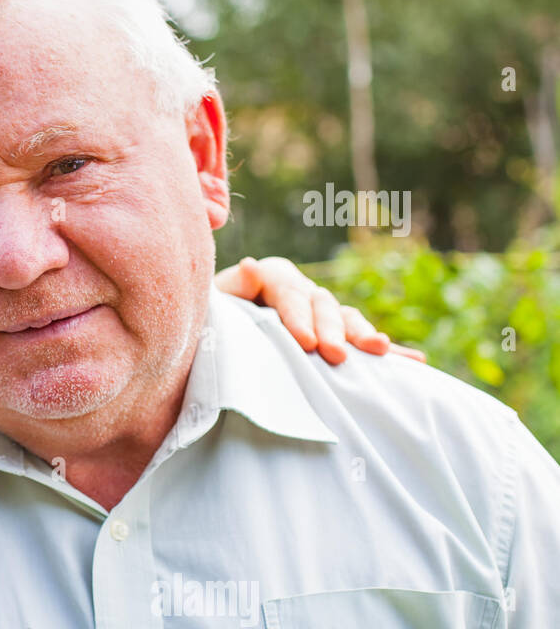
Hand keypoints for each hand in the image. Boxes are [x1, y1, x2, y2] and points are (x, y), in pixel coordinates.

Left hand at [214, 256, 426, 365]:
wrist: (218, 337)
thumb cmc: (213, 319)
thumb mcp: (216, 301)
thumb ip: (234, 286)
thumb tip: (250, 266)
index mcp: (274, 277)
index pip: (289, 292)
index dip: (298, 316)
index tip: (304, 342)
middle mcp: (303, 292)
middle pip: (322, 306)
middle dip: (332, 331)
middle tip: (336, 355)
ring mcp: (323, 314)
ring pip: (347, 320)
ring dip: (364, 334)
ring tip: (378, 349)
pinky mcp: (336, 336)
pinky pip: (364, 343)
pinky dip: (390, 353)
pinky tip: (415, 362)